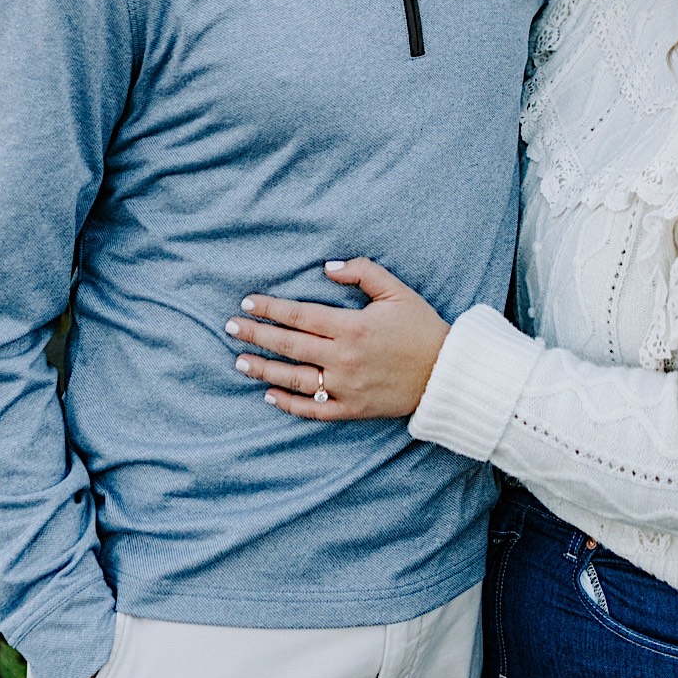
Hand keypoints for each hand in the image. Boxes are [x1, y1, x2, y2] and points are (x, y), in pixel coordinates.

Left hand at [227, 258, 449, 420]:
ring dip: (264, 369)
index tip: (248, 302)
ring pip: (294, 379)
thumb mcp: (396, 291)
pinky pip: (314, 409)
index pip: (299, 315)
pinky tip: (269, 395)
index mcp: (351, 327)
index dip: (270, 308)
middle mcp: (343, 358)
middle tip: (230, 327)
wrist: (446, 373)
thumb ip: (362, 272)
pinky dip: (289, 404)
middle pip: (289, 346)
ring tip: (240, 361)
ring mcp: (346, 387)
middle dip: (256, 335)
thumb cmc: (422, 328)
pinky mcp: (352, 409)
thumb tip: (326, 268)